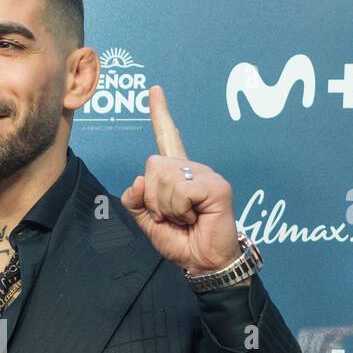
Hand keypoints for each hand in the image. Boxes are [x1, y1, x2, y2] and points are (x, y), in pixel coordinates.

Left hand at [120, 86, 240, 273]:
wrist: (203, 262)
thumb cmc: (181, 241)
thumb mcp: (148, 221)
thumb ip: (136, 201)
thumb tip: (137, 181)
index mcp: (177, 174)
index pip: (167, 138)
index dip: (160, 114)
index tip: (154, 90)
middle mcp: (192, 168)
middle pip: (152, 165)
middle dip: (152, 197)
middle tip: (170, 216)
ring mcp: (206, 174)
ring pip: (163, 178)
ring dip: (166, 207)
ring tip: (184, 218)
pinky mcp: (216, 186)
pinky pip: (180, 190)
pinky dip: (179, 210)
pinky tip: (194, 217)